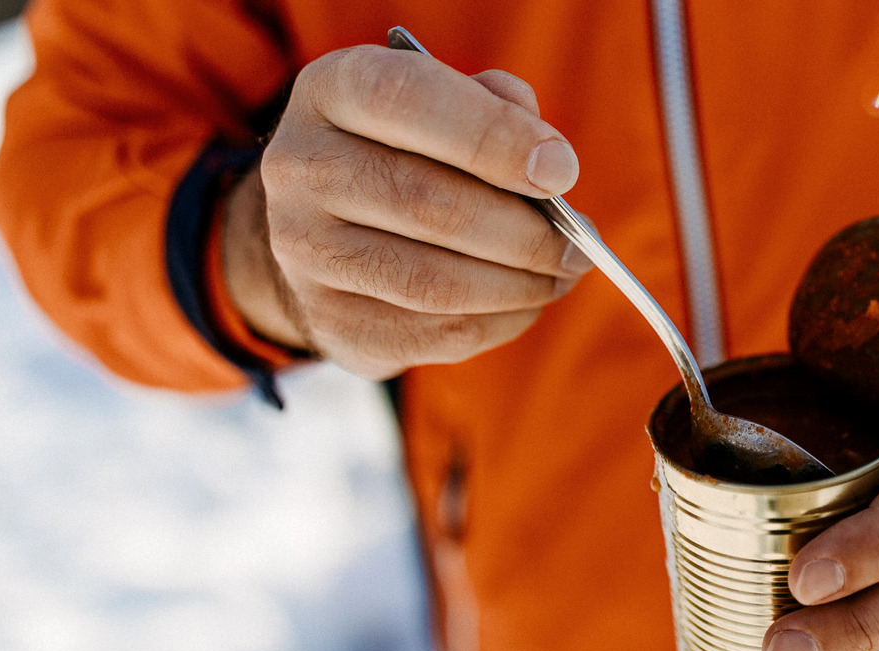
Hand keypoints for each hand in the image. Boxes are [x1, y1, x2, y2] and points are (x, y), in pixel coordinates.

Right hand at [221, 46, 591, 378]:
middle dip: (526, 232)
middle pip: (430, 205)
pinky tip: (527, 300)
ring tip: (561, 273)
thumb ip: (495, 106)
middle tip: (578, 243)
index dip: (493, 136)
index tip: (560, 171)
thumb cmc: (408, 151)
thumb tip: (548, 158)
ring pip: (436, 282)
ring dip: (521, 284)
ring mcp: (305, 252)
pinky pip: (438, 332)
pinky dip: (502, 320)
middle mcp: (300, 168)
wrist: (329, 225)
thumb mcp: (441, 101)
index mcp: (332, 91)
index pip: (406, 100)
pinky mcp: (333, 322)